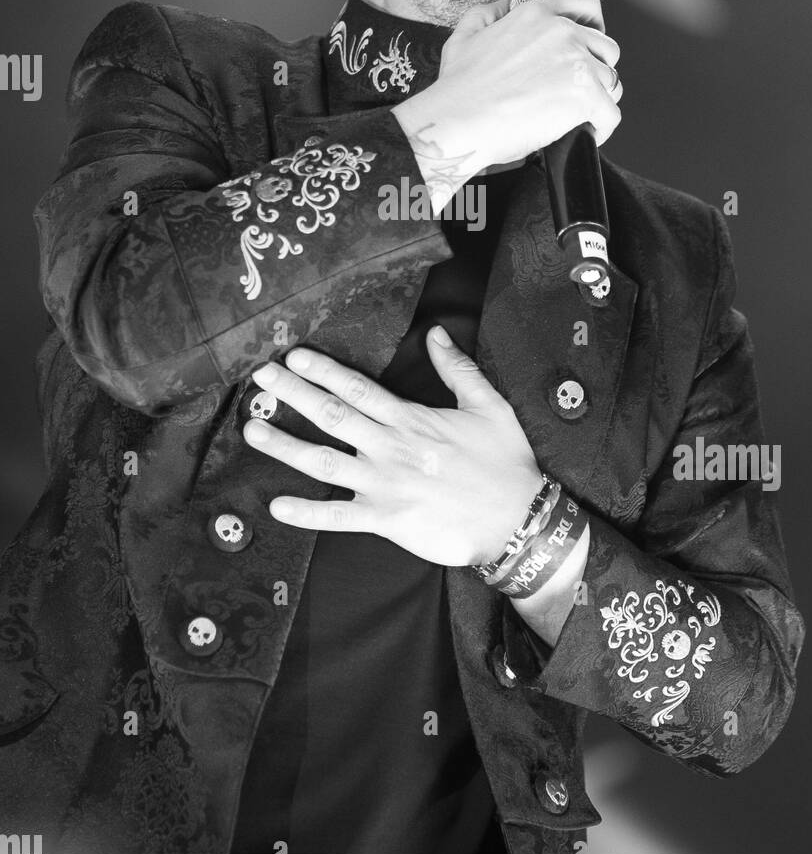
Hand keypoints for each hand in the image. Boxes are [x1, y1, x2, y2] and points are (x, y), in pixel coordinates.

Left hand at [242, 327, 543, 567]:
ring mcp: (384, 485)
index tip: (294, 356)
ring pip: (324, 462)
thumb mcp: (489, 405)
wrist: (518, 521)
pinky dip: (307, 513)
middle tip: (259, 378)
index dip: (323, 371)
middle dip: (293, 394)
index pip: (358, 389)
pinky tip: (277, 507)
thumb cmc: (505, 462)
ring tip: (252, 429)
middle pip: (332, 416)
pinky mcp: (386, 521)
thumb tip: (435, 332)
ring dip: (285, 445)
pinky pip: (339, 517)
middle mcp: (390, 448)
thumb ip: (457, 368)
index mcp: (411, 419)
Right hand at [392, 0, 621, 209]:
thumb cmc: (457, 88)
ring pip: (611, 82)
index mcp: (536, 14)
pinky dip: (601, 128)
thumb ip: (488, 12)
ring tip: (577, 116)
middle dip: (597, 69)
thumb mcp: (464, 34)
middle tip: (578, 90)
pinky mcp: (586, 96)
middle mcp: (562, 32)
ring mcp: (577, 63)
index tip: (590, 45)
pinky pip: (611, 114)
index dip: (594, 25)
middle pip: (607, 47)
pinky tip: (584, 134)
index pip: (586, 4)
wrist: (457, 121)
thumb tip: (504, 7)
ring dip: (598, 99)